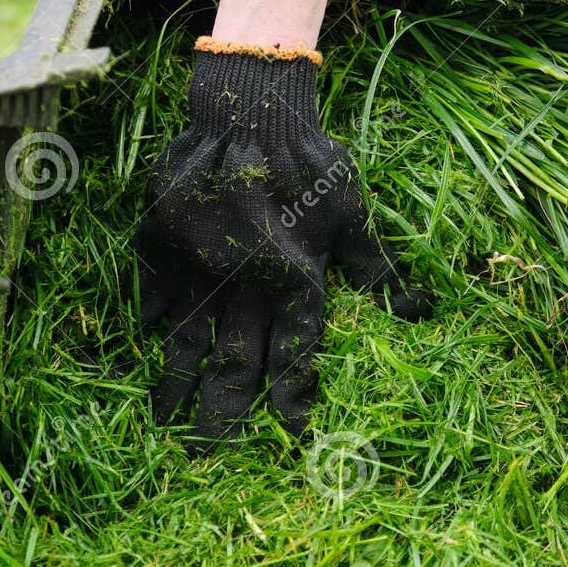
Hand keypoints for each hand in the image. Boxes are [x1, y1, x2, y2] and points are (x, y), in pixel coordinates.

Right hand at [136, 44, 427, 446]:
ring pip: (187, 342)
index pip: (297, 357)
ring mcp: (199, 269)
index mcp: (297, 280)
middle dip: (224, 415)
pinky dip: (154, 331)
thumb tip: (418, 314)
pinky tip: (149, 357)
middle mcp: (246, 285)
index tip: (292, 438)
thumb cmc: (313, 161)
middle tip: (208, 457)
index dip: (295, 401)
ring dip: (178, 387)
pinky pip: (156, 300)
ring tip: (166, 426)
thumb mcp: (353, 213)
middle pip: (235, 364)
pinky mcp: (162, 246)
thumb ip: (377, 270)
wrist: (248, 109)